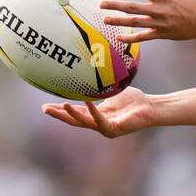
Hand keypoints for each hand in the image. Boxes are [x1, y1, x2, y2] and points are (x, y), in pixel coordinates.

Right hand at [41, 87, 157, 137]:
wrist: (151, 108)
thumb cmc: (135, 100)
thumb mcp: (113, 91)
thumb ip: (101, 85)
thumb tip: (92, 67)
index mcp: (97, 115)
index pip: (75, 113)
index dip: (60, 111)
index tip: (45, 106)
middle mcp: (99, 123)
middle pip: (74, 121)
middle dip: (59, 115)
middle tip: (44, 109)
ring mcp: (106, 128)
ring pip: (84, 122)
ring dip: (71, 114)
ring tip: (60, 106)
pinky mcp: (114, 129)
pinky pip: (100, 120)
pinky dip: (93, 111)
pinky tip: (86, 103)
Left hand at [100, 0, 195, 43]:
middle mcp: (159, 10)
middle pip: (132, 7)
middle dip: (116, 6)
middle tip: (101, 4)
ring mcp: (160, 23)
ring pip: (135, 23)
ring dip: (119, 21)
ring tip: (105, 19)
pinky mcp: (162, 34)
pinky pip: (144, 37)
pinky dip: (131, 38)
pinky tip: (118, 37)